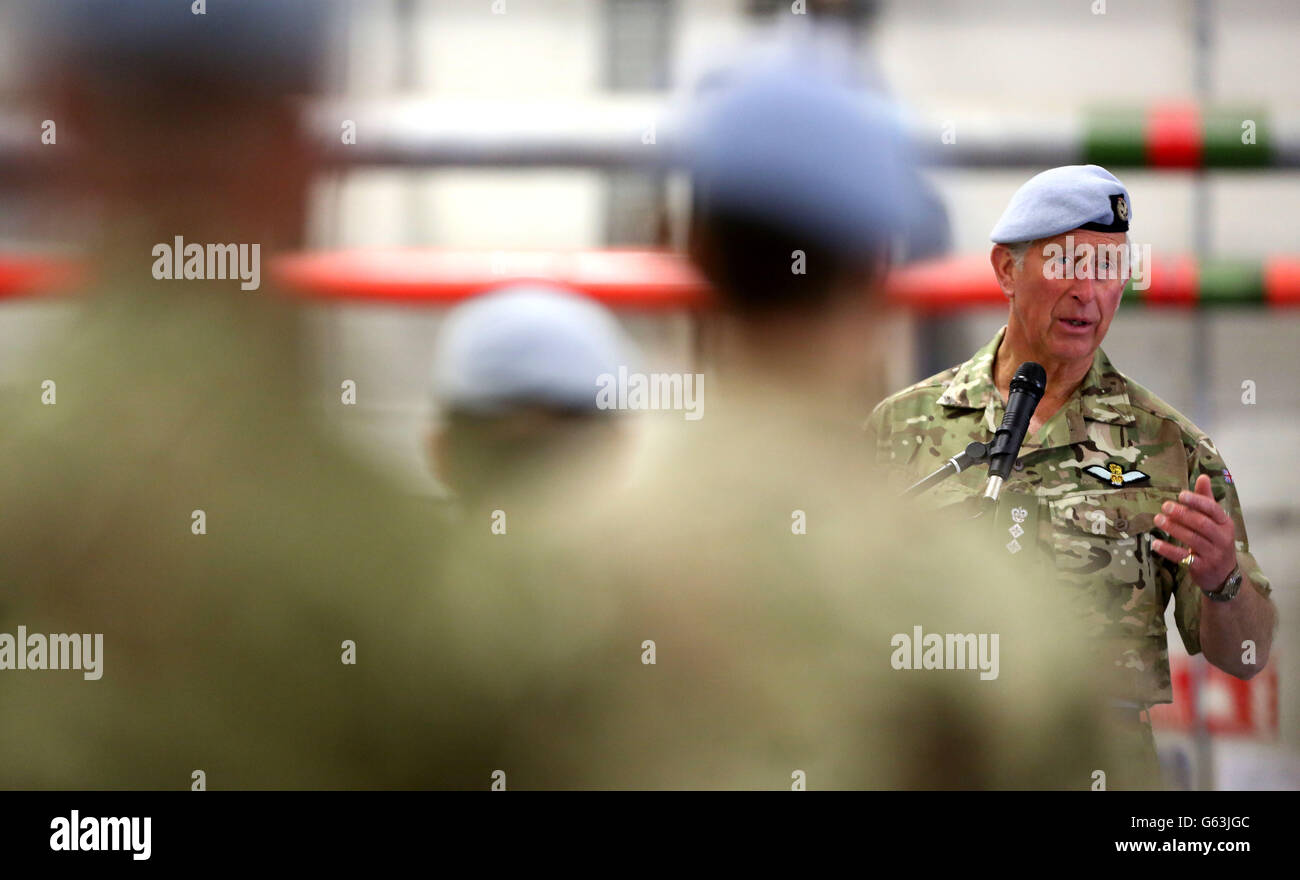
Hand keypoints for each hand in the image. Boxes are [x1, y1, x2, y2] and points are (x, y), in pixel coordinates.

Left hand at [1151, 474, 1236, 591]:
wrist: (1224, 575)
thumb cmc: (1216, 542)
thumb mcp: (1216, 522)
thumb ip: (1207, 500)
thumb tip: (1202, 476)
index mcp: (1226, 523)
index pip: (1213, 509)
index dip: (1197, 501)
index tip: (1181, 495)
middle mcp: (1222, 538)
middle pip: (1201, 523)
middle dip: (1182, 514)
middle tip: (1165, 506)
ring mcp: (1213, 554)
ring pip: (1192, 539)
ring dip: (1173, 528)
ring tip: (1158, 519)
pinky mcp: (1202, 567)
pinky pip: (1183, 557)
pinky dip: (1168, 550)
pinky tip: (1155, 543)